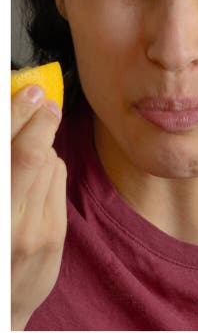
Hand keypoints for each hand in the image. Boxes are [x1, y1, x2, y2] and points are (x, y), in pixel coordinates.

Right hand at [10, 85, 66, 330]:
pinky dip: (48, 171)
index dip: (17, 116)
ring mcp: (34, 233)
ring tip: (28, 141)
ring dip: (41, 147)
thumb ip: (5, 168)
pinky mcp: (53, 240)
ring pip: (49, 167)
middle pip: (31, 154)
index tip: (28, 93)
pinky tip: (35, 174)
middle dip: (37, 121)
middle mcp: (8, 224)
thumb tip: (12, 128)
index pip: (9, 154)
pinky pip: (57, 188)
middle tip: (39, 99)